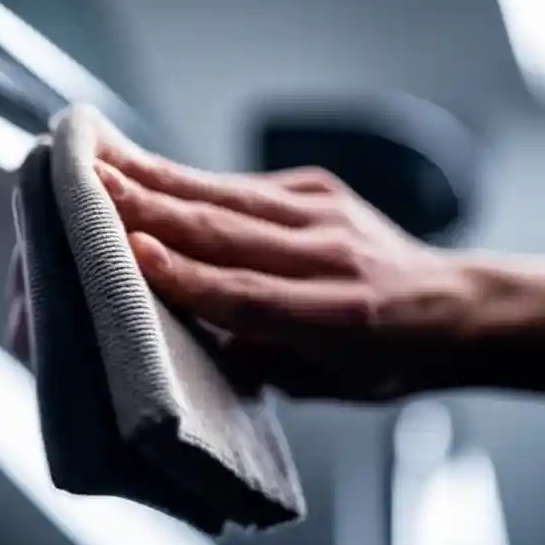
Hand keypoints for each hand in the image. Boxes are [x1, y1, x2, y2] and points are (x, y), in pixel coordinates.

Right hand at [95, 142, 485, 399]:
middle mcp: (332, 256)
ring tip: (101, 163)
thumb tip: (183, 323)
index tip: (133, 253)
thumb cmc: (384, 359)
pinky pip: (241, 186)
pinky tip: (143, 166)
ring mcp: (326, 214)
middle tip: (92, 187)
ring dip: (157, 180)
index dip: (188, 276)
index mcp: (339, 315)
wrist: (452, 307)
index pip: (248, 295)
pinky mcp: (317, 188)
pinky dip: (188, 179)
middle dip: (153, 209)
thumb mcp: (326, 381)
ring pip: (227, 197)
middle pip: (229, 232)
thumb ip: (258, 354)